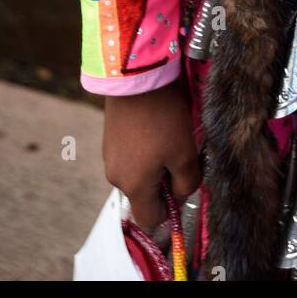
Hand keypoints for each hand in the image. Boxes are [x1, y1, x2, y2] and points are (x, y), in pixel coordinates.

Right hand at [103, 79, 201, 230]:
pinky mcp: (109, 139)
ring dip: (154, 163)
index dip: (169, 209)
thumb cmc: (162, 118)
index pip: (149, 219)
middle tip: (178, 153)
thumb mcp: (185, 152)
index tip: (181, 185)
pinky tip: (154, 126)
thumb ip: (187, 182)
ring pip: (138, 173)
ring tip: (167, 136)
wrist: (135, 78)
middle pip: (144, 194)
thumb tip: (181, 194)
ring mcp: (109, 156)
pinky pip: (129, 155)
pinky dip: (143, 149)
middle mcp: (116, 177)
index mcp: (134, 186)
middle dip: (163, 182)